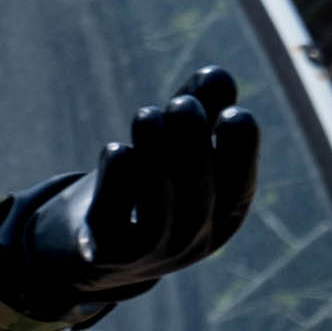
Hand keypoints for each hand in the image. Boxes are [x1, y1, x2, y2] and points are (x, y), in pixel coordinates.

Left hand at [0, 66, 261, 314]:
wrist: (91, 248)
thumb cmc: (143, 187)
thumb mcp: (172, 149)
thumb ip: (199, 112)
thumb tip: (219, 75)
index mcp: (218, 218)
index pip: (238, 190)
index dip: (240, 155)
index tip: (235, 113)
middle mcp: (191, 242)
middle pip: (199, 202)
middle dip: (193, 150)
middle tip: (183, 104)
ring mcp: (149, 255)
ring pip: (160, 215)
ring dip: (155, 161)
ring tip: (146, 114)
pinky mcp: (105, 254)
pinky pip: (113, 225)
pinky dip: (117, 185)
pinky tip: (117, 150)